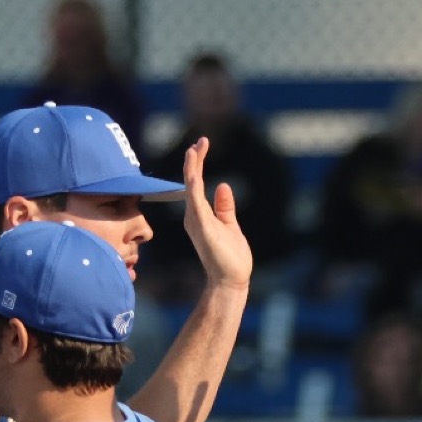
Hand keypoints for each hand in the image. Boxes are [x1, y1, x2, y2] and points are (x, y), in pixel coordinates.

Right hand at [181, 138, 252, 291]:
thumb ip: (224, 207)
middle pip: (191, 182)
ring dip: (193, 167)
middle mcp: (194, 216)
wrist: (231, 281)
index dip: (198, 164)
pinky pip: (194, 198)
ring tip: (195, 149)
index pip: (196, 184)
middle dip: (195, 160)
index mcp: (200, 215)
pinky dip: (193, 182)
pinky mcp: (201, 225)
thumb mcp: (230, 225)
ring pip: (191, 187)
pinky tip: (194, 168)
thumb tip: (222, 186)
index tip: (201, 145)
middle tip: (201, 141)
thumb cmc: (230, 258)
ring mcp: (196, 220)